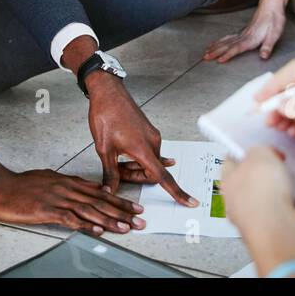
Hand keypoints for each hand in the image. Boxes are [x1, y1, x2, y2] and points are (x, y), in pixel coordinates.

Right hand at [0, 167, 146, 234]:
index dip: (119, 200)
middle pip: (100, 201)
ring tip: (126, 227)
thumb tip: (85, 189)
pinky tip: (98, 230)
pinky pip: (71, 219)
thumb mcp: (49, 178)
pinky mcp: (47, 210)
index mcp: (68, 182)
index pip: (100, 192)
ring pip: (90, 210)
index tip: (135, 207)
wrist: (0, 186)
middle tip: (140, 219)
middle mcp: (67, 189)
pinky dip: (86, 225)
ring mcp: (58, 199)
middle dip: (122, 211)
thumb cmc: (22, 184)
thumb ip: (68, 184)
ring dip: (110, 220)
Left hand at [86, 72, 196, 206]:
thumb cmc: (106, 116)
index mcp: (143, 149)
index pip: (163, 177)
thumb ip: (110, 172)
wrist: (108, 93)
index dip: (177, 192)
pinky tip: (129, 155)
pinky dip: (138, 157)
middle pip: (152, 171)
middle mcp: (152, 143)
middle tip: (115, 170)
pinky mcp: (149, 132)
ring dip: (134, 166)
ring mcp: (152, 136)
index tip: (190, 202)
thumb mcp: (104, 148)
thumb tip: (110, 191)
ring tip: (115, 157)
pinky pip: (148, 151)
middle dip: (135, 175)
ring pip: (149, 161)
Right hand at [204, 0, 285, 62]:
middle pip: (227, 45)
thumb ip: (268, 46)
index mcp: (251, 38)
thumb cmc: (274, 19)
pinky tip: (214, 44)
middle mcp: (244, 36)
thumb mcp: (275, 33)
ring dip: (215, 47)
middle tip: (205, 57)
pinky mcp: (242, 32)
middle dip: (215, 52)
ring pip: (225, 41)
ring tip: (206, 52)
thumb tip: (263, 56)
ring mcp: (242, 33)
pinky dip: (219, 41)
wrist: (271, 6)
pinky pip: (227, 37)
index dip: (228, 54)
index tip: (219, 60)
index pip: (237, 48)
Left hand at [220, 147, 294, 268]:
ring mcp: (259, 221)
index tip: (258, 148)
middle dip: (269, 175)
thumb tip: (264, 152)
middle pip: (254, 184)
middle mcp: (239, 205)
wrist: (279, 230)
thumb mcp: (260, 154)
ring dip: (287, 194)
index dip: (246, 152)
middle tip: (281, 167)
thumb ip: (259, 149)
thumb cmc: (262, 197)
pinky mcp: (278, 233)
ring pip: (274, 202)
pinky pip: (293, 218)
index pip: (231, 162)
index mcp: (228, 183)